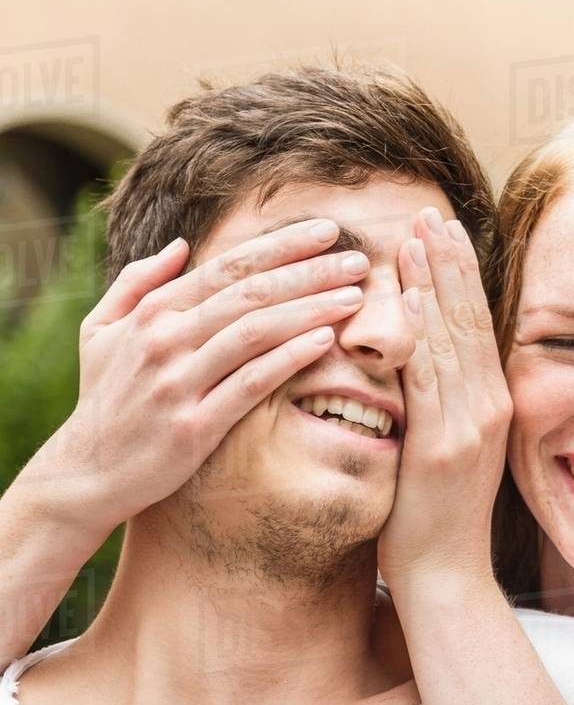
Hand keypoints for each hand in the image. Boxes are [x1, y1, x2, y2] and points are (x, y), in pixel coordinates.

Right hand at [34, 218, 368, 536]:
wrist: (84, 473)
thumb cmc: (103, 398)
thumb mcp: (101, 331)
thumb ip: (137, 283)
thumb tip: (181, 245)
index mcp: (153, 313)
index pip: (229, 267)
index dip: (282, 246)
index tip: (326, 231)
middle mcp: (165, 340)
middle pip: (251, 293)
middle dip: (310, 272)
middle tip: (359, 259)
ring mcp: (178, 383)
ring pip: (256, 332)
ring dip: (310, 310)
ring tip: (354, 297)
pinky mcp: (194, 426)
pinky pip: (250, 384)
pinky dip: (289, 359)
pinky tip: (325, 341)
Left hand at [377, 207, 511, 586]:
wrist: (446, 574)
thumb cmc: (438, 515)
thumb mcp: (451, 448)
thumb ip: (442, 401)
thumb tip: (422, 358)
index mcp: (491, 403)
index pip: (474, 324)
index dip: (458, 275)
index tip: (440, 231)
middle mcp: (488, 406)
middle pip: (467, 319)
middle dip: (447, 263)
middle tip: (429, 213)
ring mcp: (469, 425)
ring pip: (451, 339)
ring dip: (433, 284)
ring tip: (418, 236)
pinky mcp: (443, 446)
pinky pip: (429, 380)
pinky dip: (421, 335)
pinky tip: (409, 298)